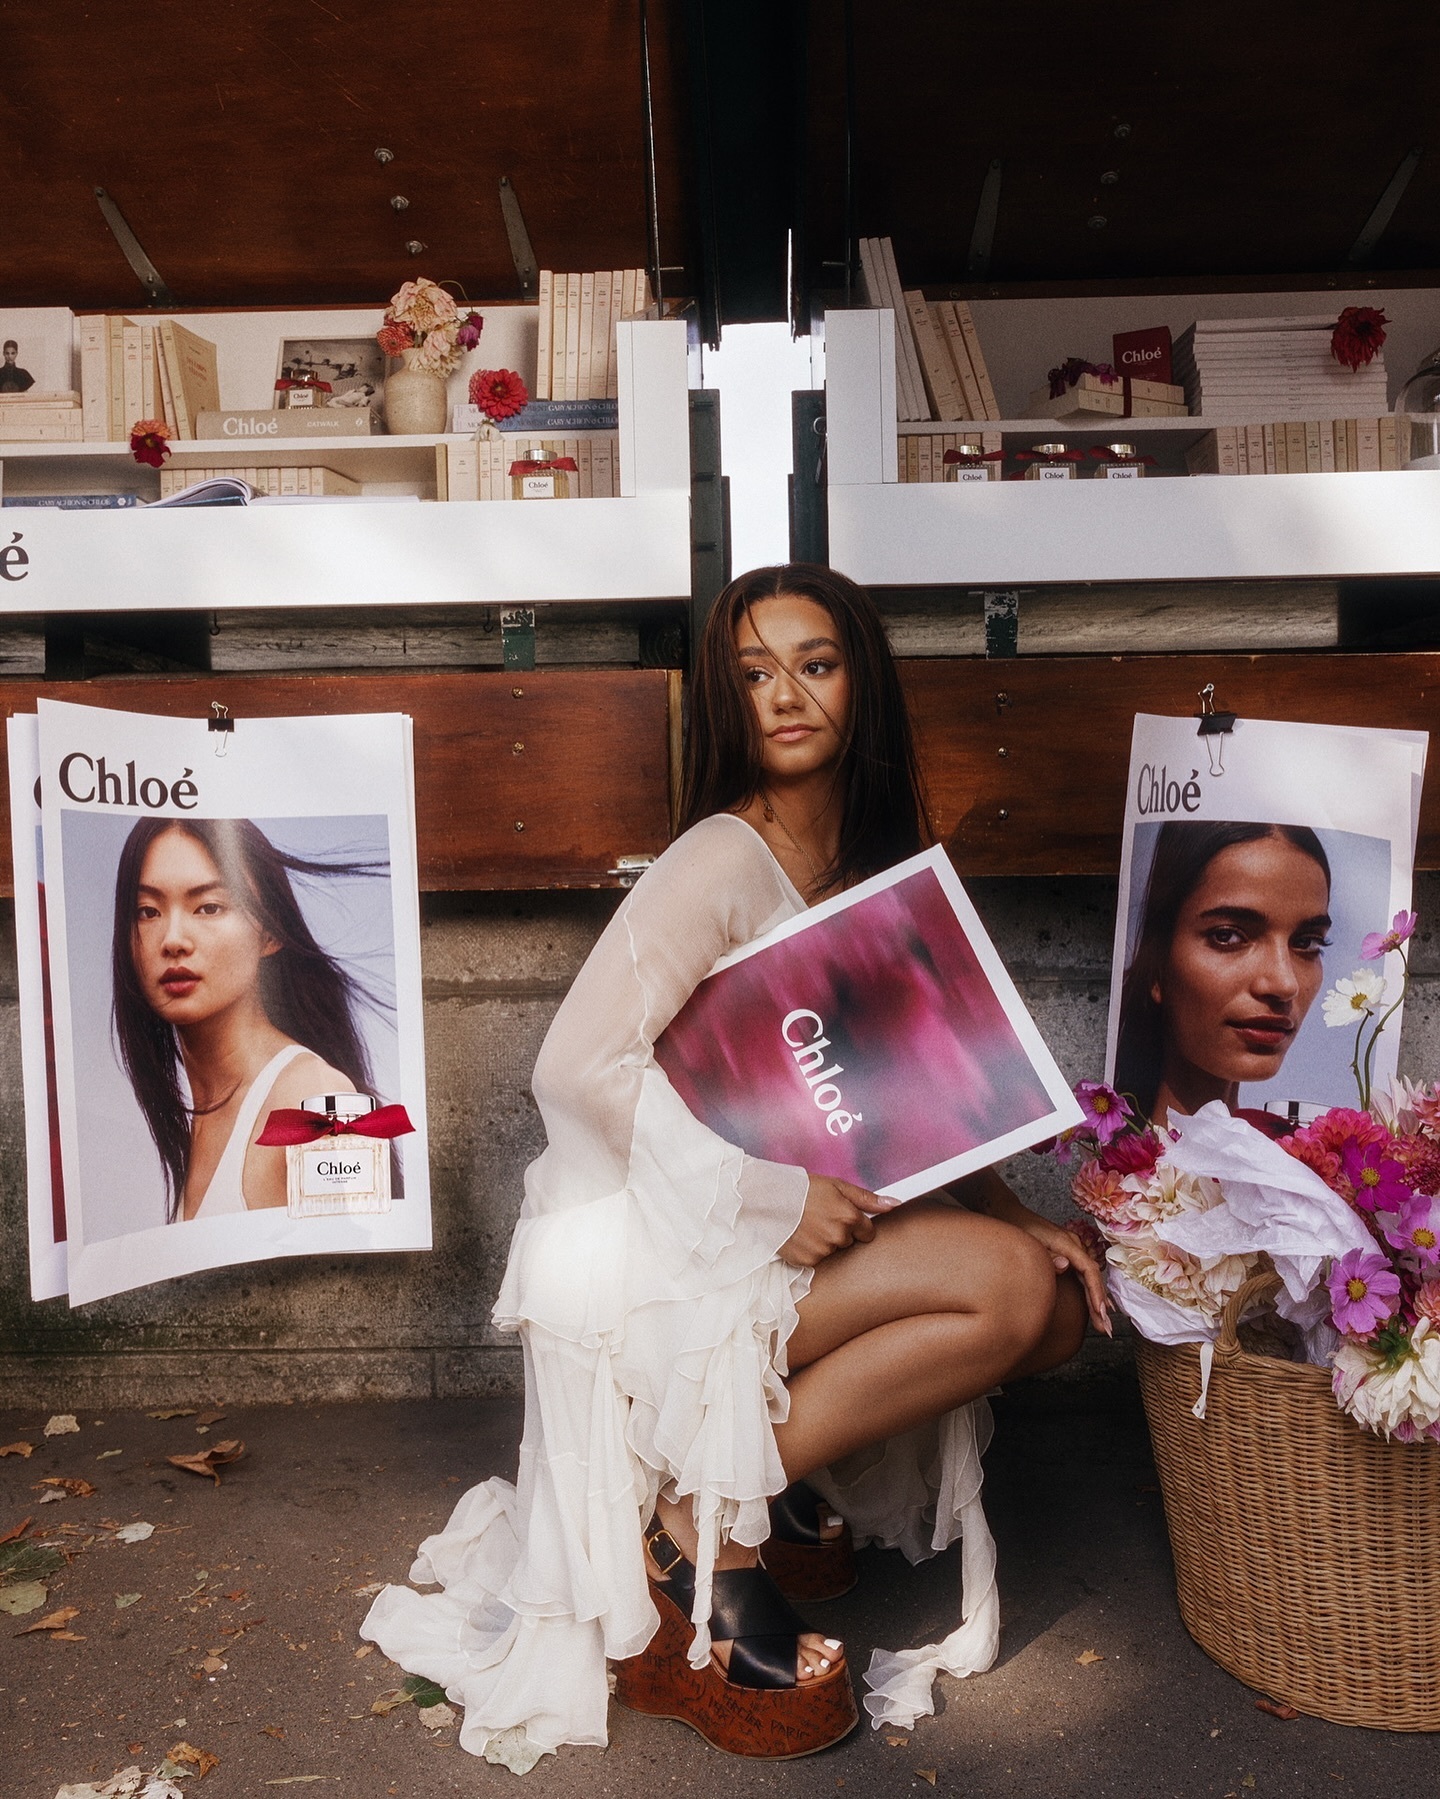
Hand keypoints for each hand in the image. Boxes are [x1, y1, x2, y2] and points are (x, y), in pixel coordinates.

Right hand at [780, 1175, 896, 1267]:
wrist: (768, 1199)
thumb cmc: (804, 1189)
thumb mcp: (837, 1186)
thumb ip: (868, 1198)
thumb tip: (895, 1204)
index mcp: (849, 1217)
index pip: (867, 1232)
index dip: (856, 1224)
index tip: (841, 1216)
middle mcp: (838, 1237)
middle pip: (850, 1242)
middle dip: (840, 1232)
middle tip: (821, 1218)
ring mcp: (823, 1251)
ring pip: (834, 1251)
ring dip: (825, 1242)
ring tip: (809, 1226)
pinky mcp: (807, 1261)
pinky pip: (818, 1260)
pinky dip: (811, 1250)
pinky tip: (801, 1236)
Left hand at [1018, 1215, 1112, 1335]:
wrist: (1006, 1211)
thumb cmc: (1015, 1225)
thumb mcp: (1026, 1241)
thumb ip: (1046, 1255)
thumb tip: (1065, 1266)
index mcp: (1066, 1242)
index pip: (1088, 1269)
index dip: (1096, 1292)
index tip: (1101, 1311)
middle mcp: (1073, 1244)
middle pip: (1093, 1276)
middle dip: (1100, 1303)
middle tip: (1105, 1328)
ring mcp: (1071, 1248)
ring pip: (1089, 1277)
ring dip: (1097, 1300)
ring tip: (1103, 1324)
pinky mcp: (1066, 1253)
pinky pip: (1083, 1274)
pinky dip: (1090, 1291)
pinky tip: (1096, 1305)